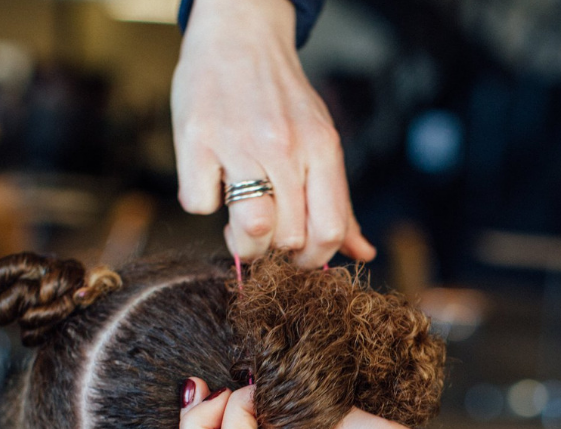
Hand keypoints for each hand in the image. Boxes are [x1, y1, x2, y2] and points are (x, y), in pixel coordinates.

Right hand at [171, 0, 375, 267]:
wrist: (239, 36)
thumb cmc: (280, 101)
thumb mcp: (321, 143)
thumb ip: (339, 202)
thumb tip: (363, 253)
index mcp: (321, 149)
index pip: (329, 231)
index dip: (313, 260)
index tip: (296, 257)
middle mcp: (285, 147)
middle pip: (289, 239)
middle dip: (274, 250)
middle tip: (263, 232)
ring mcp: (239, 143)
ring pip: (251, 230)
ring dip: (242, 241)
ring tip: (237, 222)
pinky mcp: (196, 141)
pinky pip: (200, 206)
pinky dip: (201, 202)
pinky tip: (209, 179)